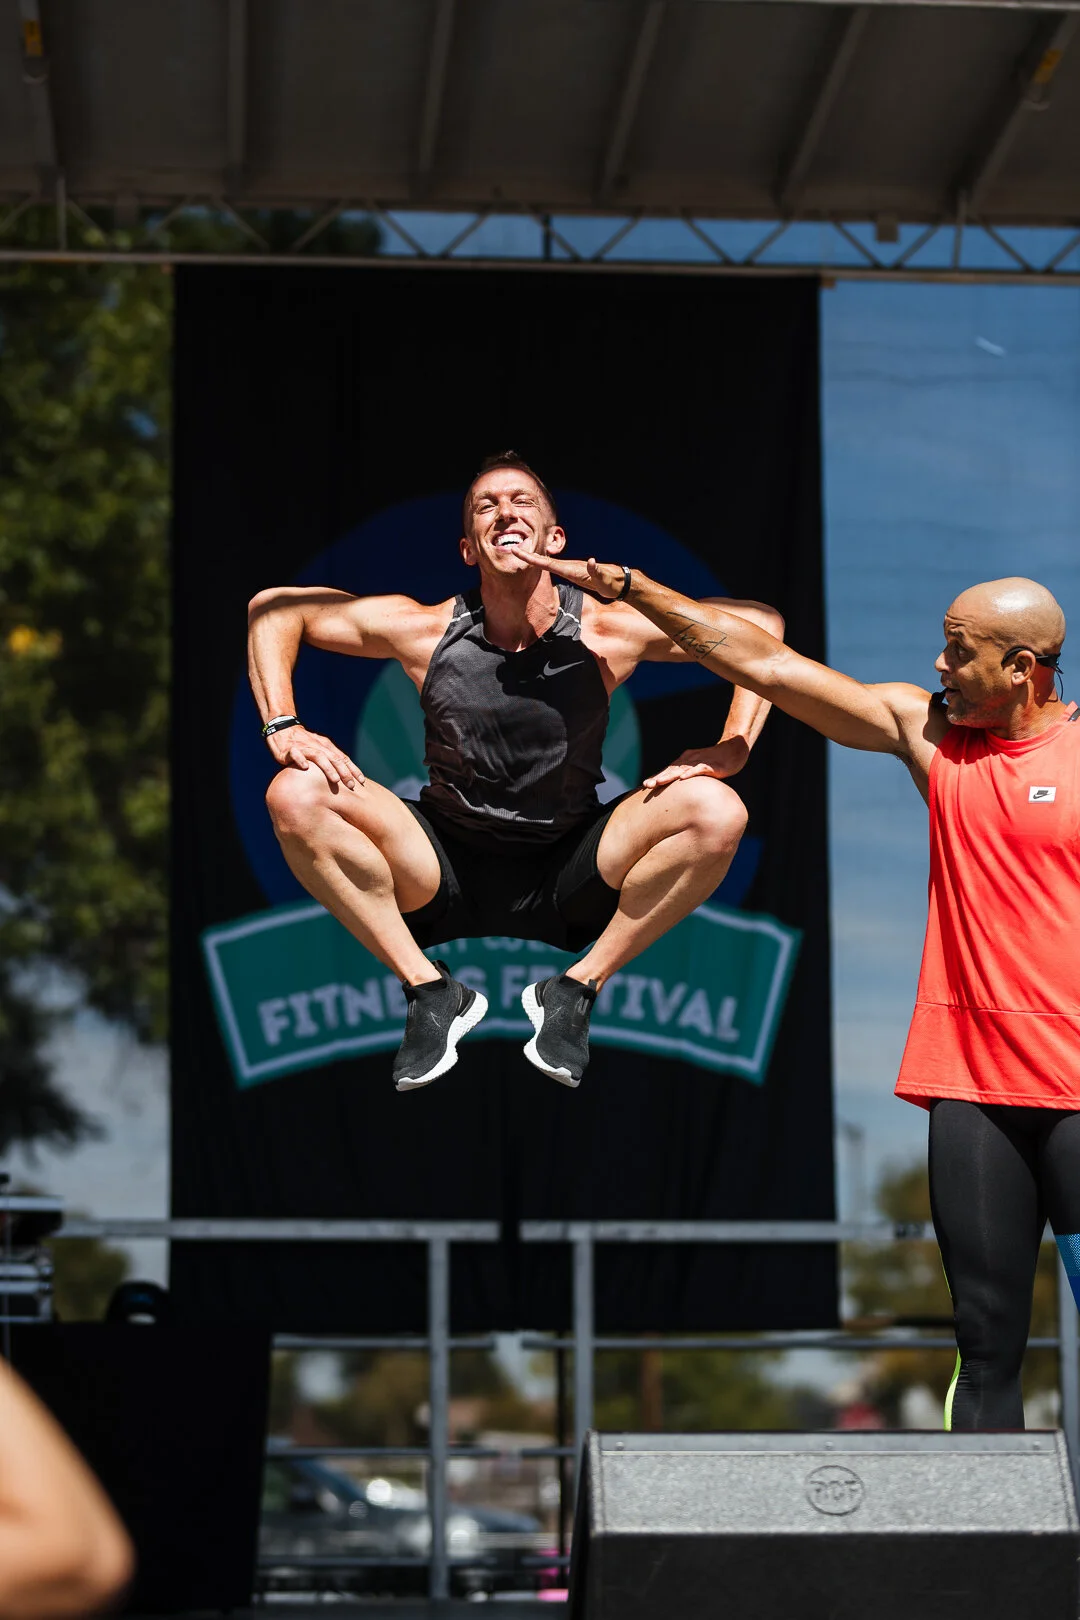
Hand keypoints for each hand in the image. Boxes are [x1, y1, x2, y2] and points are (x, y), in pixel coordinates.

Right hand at [266, 724, 364, 788]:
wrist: (282, 729)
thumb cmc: (303, 744)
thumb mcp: (319, 750)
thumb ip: (330, 761)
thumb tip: (345, 778)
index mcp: (327, 747)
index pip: (343, 758)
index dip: (353, 769)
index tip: (362, 781)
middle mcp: (318, 746)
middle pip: (334, 758)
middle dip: (344, 772)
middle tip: (351, 785)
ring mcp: (304, 747)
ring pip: (319, 756)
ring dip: (328, 768)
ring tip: (335, 779)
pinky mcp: (290, 749)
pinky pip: (296, 754)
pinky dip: (301, 759)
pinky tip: (306, 767)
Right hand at [507, 548, 626, 600]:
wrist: (619, 582)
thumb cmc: (611, 582)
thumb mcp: (604, 579)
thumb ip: (597, 571)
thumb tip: (591, 561)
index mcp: (572, 569)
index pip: (548, 564)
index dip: (533, 559)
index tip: (519, 552)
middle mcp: (570, 567)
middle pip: (544, 561)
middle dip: (529, 556)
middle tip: (514, 550)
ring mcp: (571, 569)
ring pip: (548, 564)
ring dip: (534, 560)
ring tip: (521, 555)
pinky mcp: (573, 573)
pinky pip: (555, 569)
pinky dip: (544, 565)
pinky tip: (539, 564)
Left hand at [644, 738, 749, 789]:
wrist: (734, 750)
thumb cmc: (715, 761)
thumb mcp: (698, 768)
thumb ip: (688, 775)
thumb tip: (678, 786)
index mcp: (685, 762)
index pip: (668, 771)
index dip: (657, 777)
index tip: (644, 786)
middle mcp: (689, 760)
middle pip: (671, 770)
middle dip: (658, 778)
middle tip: (646, 785)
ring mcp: (699, 762)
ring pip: (681, 770)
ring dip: (669, 776)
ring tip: (658, 782)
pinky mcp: (710, 765)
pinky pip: (699, 769)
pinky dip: (690, 773)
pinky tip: (683, 778)